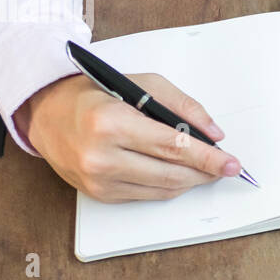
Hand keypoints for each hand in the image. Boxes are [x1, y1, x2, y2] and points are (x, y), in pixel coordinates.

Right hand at [14, 73, 243, 201]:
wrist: (48, 114)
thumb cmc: (95, 95)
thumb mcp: (141, 84)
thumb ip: (182, 106)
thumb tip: (213, 133)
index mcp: (111, 123)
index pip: (173, 146)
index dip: (208, 157)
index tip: (231, 163)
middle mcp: (101, 156)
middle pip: (171, 173)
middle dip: (205, 171)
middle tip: (225, 166)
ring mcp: (98, 180)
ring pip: (162, 189)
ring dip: (190, 181)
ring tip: (206, 169)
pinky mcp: (99, 194)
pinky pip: (147, 195)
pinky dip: (169, 186)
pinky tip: (179, 175)